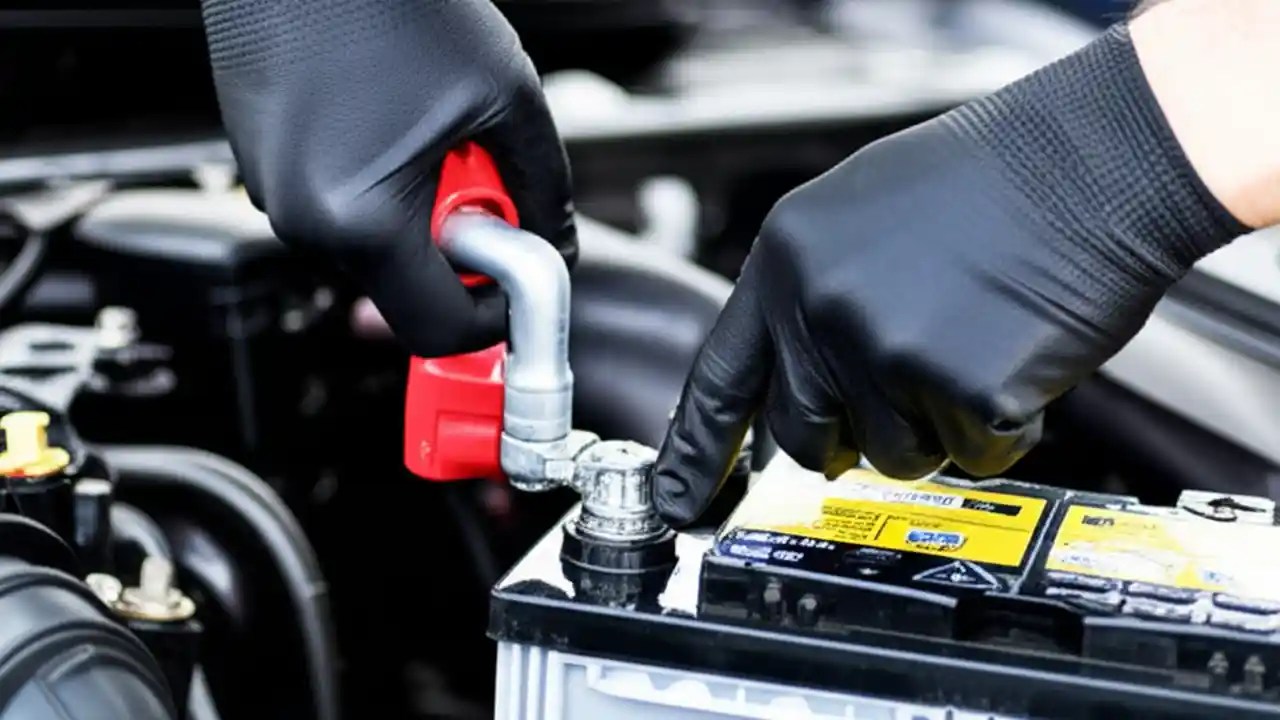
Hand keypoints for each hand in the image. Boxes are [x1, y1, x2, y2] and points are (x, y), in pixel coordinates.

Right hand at [200, 0, 575, 355]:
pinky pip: (336, 205)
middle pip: (403, 285)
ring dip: (419, 208)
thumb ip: (544, 189)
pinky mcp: (261, 162)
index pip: (437, 326)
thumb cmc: (393, 1)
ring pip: (372, 244)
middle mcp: (301, 218)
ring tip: (433, 132)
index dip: (489, 315)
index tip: (512, 284)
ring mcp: (271, 190)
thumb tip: (553, 244)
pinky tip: (394, 122)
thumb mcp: (505, 97)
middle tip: (477, 173)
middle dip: (456, 243)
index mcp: (358, 219)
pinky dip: (380, 183)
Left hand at [651, 24, 1247, 526]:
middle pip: (806, 439)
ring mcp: (882, 350)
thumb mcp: (858, 217)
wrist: (1085, 158)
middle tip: (908, 389)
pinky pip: (970, 456)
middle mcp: (818, 309)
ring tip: (972, 348)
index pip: (721, 380)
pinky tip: (1014, 360)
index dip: (698, 451)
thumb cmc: (987, 182)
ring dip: (936, 429)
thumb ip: (812, 299)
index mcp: (785, 263)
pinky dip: (1000, 428)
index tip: (676, 504)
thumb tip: (798, 383)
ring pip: (891, 456)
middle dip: (855, 436)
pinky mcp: (956, 388)